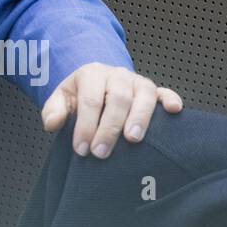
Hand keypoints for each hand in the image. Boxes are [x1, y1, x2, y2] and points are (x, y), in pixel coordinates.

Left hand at [40, 63, 183, 158]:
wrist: (98, 81)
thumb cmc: (80, 95)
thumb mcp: (62, 98)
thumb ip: (54, 110)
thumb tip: (52, 123)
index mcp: (92, 74)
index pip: (90, 100)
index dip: (85, 125)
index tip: (82, 149)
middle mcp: (117, 75)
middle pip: (117, 98)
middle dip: (109, 128)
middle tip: (101, 152)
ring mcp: (137, 81)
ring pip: (142, 95)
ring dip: (139, 118)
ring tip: (132, 140)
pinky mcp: (154, 90)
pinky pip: (165, 91)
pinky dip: (170, 99)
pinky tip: (173, 110)